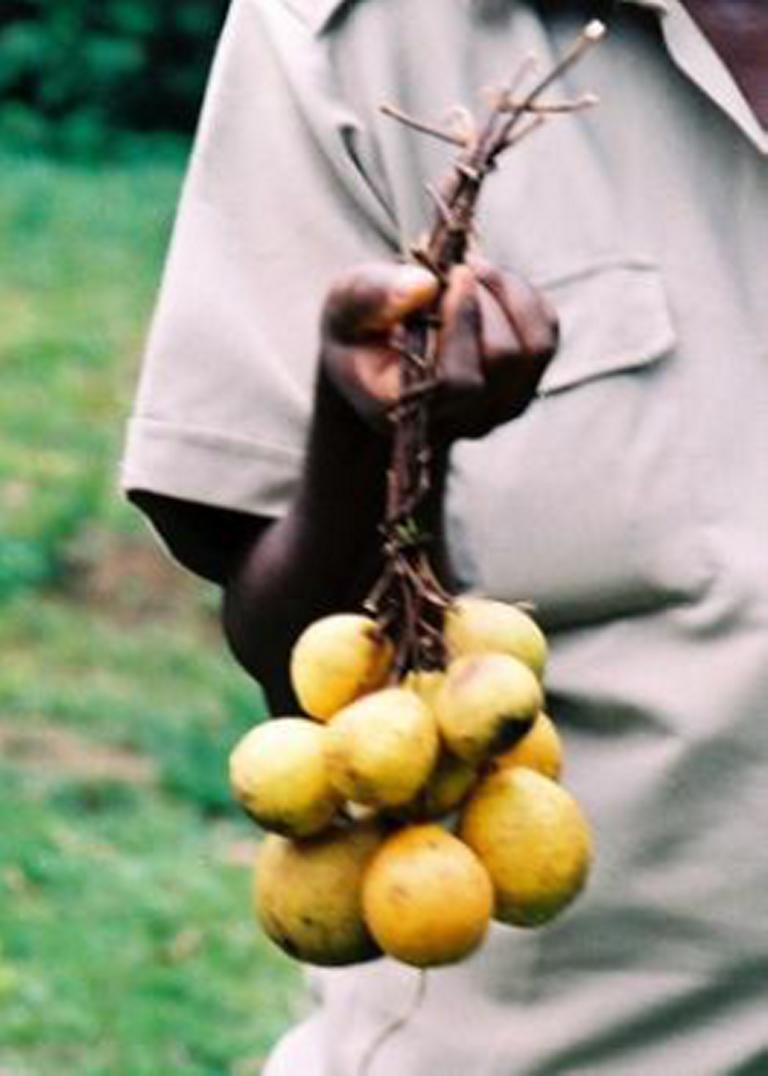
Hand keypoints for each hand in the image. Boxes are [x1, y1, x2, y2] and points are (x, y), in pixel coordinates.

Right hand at [320, 259, 557, 441]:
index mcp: (405, 410)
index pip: (456, 380)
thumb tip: (424, 285)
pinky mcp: (522, 388)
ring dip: (508, 294)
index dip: (463, 321)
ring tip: (474, 270)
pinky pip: (546, 337)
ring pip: (533, 349)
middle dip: (485, 299)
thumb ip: (371, 296)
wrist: (380, 356)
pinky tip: (490, 286)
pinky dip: (525, 299)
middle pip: (502, 359)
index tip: (453, 274)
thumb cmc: (360, 330)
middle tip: (458, 267)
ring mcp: (494, 411)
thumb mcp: (345, 306)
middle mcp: (456, 421)